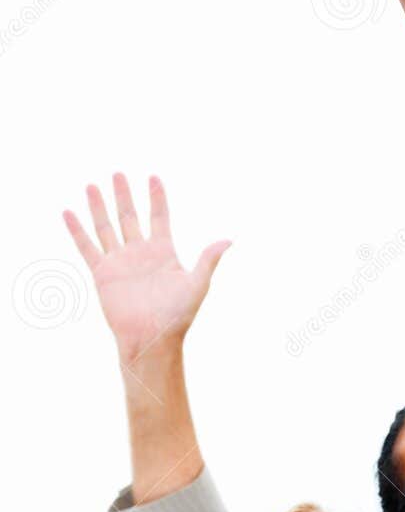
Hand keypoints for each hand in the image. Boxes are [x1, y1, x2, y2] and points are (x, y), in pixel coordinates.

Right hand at [63, 175, 228, 362]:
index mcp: (164, 251)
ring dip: (100, 206)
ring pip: (107, 227)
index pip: (159, 217)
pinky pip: (87, 247)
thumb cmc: (178, 315)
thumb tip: (229, 240)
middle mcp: (140, 252)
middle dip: (124, 195)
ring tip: (92, 185)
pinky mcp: (102, 273)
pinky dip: (77, 230)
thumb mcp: (197, 284)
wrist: (152, 338)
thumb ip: (208, 260)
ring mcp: (120, 261)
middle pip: (130, 216)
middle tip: (118, 172)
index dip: (157, 198)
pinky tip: (68, 212)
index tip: (153, 177)